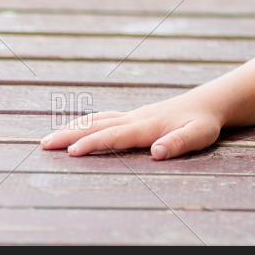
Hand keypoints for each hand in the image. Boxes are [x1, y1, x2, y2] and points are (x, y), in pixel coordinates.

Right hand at [39, 97, 223, 160]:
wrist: (210, 102)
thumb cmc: (205, 122)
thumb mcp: (199, 135)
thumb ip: (179, 143)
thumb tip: (157, 152)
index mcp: (148, 126)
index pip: (116, 135)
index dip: (93, 143)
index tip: (71, 151)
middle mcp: (136, 118)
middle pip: (99, 125)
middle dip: (71, 135)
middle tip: (44, 145)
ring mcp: (133, 115)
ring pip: (98, 120)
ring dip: (73, 128)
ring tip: (49, 138)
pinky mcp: (134, 115)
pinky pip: (104, 118)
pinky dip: (86, 122)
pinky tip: (76, 127)